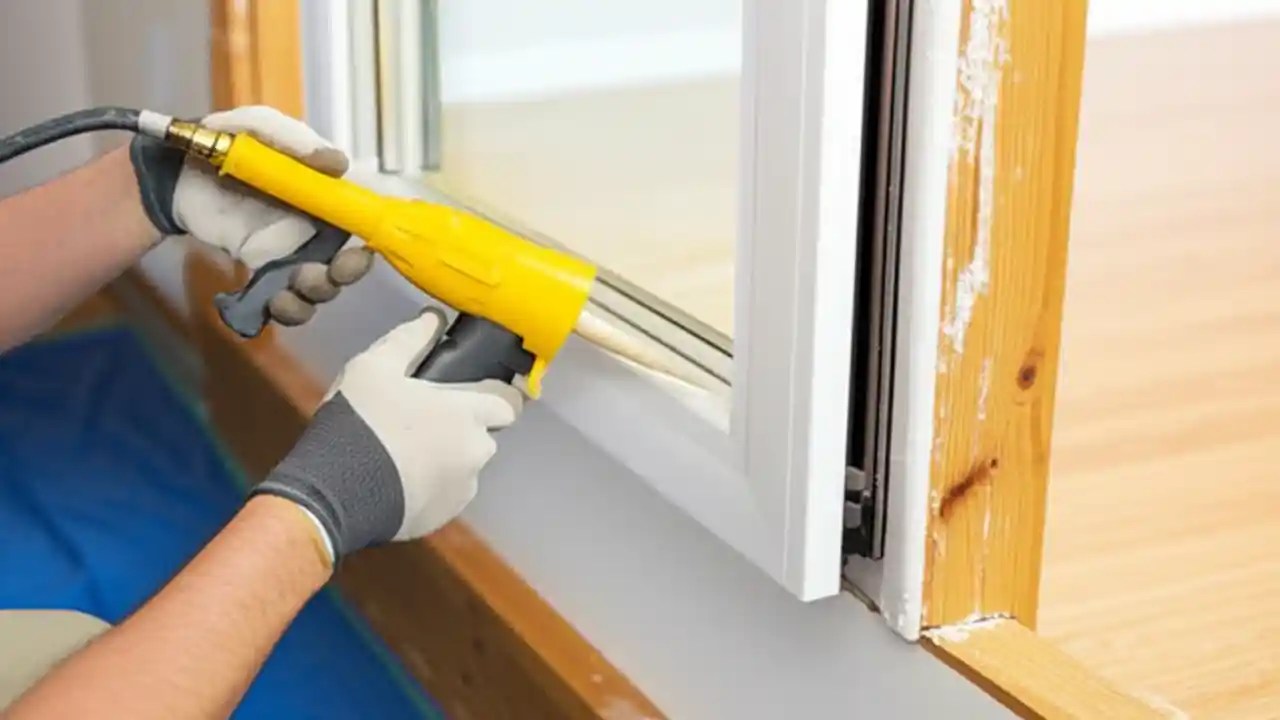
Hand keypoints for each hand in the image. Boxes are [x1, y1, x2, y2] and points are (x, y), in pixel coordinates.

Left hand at [130, 105, 372, 325]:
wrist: (177, 168)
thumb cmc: (227, 142)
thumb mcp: (259, 130)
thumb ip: (296, 143)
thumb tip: (340, 165)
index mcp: (323, 198)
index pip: (357, 228)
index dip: (363, 246)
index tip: (360, 254)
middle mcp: (314, 230)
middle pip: (341, 268)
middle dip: (338, 279)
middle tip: (320, 276)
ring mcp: (288, 253)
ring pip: (315, 289)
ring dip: (310, 298)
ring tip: (286, 294)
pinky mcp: (261, 270)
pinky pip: (281, 299)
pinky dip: (282, 311)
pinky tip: (270, 305)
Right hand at [251, 310, 522, 561]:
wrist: (334, 492)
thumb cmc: (358, 422)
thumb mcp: (373, 367)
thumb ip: (409, 340)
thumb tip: (433, 318)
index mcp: (467, 413)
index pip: (509, 403)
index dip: (494, 397)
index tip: (472, 394)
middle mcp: (476, 452)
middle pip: (485, 435)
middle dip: (463, 429)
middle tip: (424, 422)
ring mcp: (463, 488)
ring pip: (466, 467)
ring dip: (448, 459)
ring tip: (405, 453)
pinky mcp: (444, 517)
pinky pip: (447, 495)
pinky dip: (433, 487)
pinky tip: (400, 479)